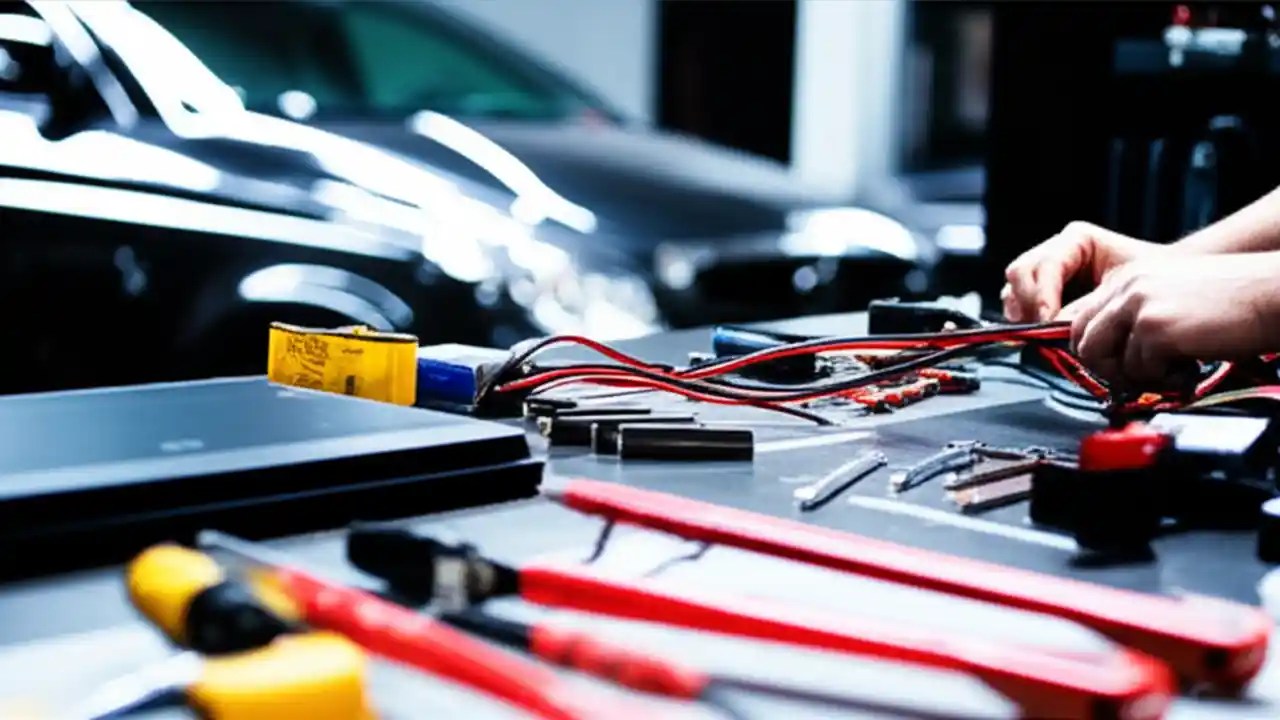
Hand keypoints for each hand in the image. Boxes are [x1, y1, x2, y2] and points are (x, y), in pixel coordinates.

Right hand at [1002, 222, 1165, 321]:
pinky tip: (1040, 334)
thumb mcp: (1122, 292)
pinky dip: (1023, 320)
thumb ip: (1085, 306)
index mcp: (1076, 240)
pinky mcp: (1041, 294)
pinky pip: (1016, 304)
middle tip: (1042, 331)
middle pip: (1020, 273)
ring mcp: (1045, 273)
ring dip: (1022, 313)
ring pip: (1013, 288)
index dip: (1041, 295)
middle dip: (1028, 304)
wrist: (1165, 292)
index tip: (1049, 322)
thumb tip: (1054, 326)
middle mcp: (1056, 252)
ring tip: (1041, 334)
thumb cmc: (1153, 284)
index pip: (1042, 265)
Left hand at [1069, 253, 1279, 386]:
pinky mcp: (1156, 328)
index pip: (1081, 322)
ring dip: (1137, 376)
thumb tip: (1109, 357)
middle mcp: (1126, 286)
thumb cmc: (1230, 300)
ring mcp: (1138, 305)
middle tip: (1140, 377)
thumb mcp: (1170, 296)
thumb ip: (1134, 316)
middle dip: (1107, 370)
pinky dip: (1164, 378)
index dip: (1098, 353)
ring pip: (1107, 361)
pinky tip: (1189, 366)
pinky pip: (1139, 371)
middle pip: (1083, 343)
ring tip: (1171, 369)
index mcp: (1126, 276)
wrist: (1272, 293)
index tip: (1121, 367)